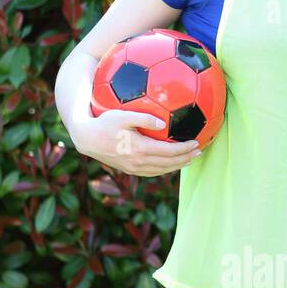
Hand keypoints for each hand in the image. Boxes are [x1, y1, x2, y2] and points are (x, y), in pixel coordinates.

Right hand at [72, 107, 202, 177]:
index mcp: (140, 149)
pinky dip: (165, 169)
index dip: (184, 149)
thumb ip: (144, 118)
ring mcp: (134, 169)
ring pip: (162, 170)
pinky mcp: (129, 170)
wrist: (87, 139)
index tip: (196, 143)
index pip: (169, 152)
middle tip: (199, 152)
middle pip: (169, 163)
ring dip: (177, 165)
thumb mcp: (122, 115)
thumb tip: (164, 124)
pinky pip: (152, 172)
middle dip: (186, 158)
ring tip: (189, 159)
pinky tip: (170, 163)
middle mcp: (139, 162)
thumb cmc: (104, 122)